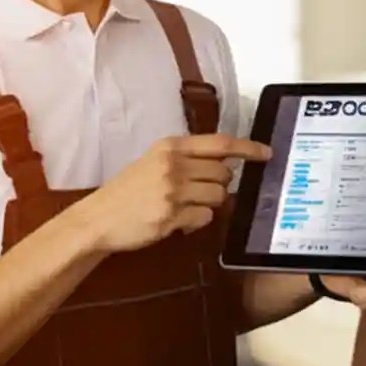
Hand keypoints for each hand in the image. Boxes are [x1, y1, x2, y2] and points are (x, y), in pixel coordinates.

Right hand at [83, 134, 270, 252]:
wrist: (98, 218)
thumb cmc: (128, 190)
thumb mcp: (154, 162)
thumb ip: (186, 159)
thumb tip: (226, 163)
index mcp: (170, 147)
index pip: (220, 143)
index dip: (248, 148)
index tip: (267, 153)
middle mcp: (173, 165)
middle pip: (223, 173)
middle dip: (220, 184)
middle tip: (199, 191)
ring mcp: (173, 191)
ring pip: (218, 197)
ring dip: (209, 204)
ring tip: (185, 207)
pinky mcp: (171, 216)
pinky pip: (205, 218)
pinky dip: (197, 222)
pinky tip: (177, 221)